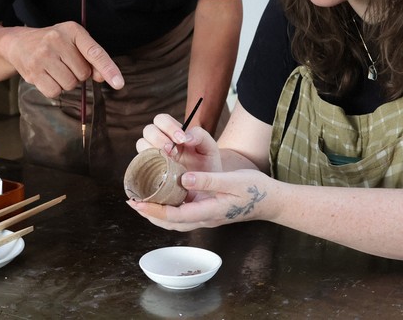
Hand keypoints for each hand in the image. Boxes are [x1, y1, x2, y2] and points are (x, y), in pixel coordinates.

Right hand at [0, 21, 123, 97]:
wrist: (19, 43)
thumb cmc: (54, 44)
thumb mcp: (74, 43)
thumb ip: (91, 59)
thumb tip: (102, 78)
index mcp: (73, 30)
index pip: (95, 52)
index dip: (109, 69)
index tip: (119, 84)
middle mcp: (57, 40)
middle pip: (83, 74)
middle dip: (79, 74)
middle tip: (66, 64)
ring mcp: (43, 56)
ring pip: (70, 84)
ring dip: (67, 82)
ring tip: (56, 69)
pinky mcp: (32, 71)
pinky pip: (55, 92)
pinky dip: (55, 89)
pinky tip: (47, 76)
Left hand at [126, 168, 271, 230]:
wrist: (270, 200)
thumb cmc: (253, 189)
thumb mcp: (232, 180)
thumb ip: (208, 181)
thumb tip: (182, 179)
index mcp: (209, 211)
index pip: (175, 215)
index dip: (154, 209)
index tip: (137, 202)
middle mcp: (205, 218)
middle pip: (170, 222)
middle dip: (150, 213)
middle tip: (132, 202)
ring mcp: (206, 217)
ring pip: (175, 220)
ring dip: (157, 212)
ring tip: (142, 201)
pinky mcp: (208, 212)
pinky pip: (183, 214)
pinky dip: (169, 208)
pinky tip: (164, 198)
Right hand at [137, 113, 220, 172]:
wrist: (207, 188)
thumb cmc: (208, 165)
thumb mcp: (209, 148)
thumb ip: (200, 135)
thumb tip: (186, 137)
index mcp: (174, 133)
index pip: (162, 120)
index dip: (168, 126)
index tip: (181, 139)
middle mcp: (161, 142)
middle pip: (148, 130)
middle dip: (158, 138)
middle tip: (172, 150)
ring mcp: (154, 157)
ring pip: (141, 144)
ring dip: (151, 149)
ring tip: (168, 160)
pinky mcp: (151, 172)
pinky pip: (140, 164)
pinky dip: (146, 164)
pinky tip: (161, 171)